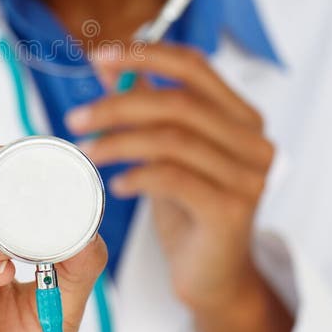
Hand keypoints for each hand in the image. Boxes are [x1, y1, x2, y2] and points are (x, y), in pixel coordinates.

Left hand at [65, 42, 274, 313]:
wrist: (214, 275)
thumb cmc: (189, 206)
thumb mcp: (166, 148)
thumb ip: (145, 103)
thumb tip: (106, 62)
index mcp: (242, 116)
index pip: (194, 67)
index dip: (146, 55)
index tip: (100, 57)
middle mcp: (254, 141)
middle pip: (179, 103)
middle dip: (119, 105)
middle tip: (76, 118)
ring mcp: (248, 176)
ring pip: (172, 140)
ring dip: (118, 141)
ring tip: (86, 152)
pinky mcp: (231, 210)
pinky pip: (173, 178)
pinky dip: (137, 175)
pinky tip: (116, 185)